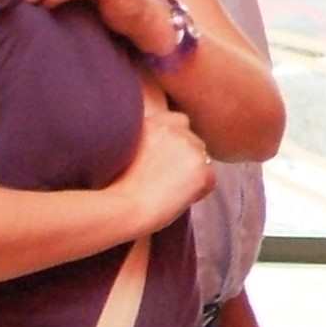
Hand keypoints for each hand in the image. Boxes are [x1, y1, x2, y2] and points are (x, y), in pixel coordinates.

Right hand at [120, 103, 212, 231]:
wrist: (122, 206)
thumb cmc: (116, 185)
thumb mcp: (126, 147)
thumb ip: (149, 138)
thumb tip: (167, 148)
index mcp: (155, 120)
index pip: (179, 120)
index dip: (176, 140)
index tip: (165, 158)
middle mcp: (175, 129)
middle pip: (194, 141)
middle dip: (186, 157)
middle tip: (165, 179)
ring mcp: (191, 148)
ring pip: (203, 160)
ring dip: (192, 173)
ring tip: (166, 189)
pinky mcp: (203, 170)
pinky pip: (209, 181)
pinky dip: (197, 192)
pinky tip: (174, 199)